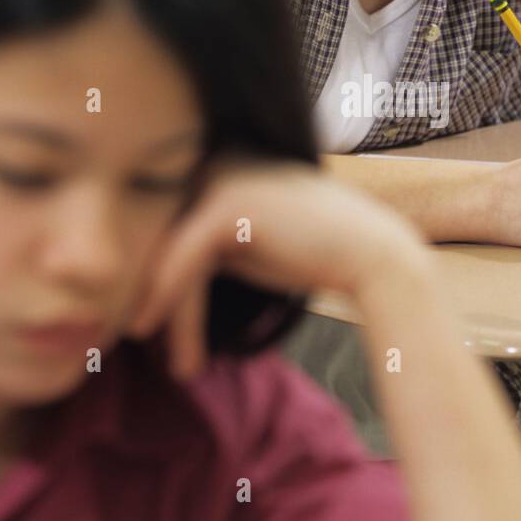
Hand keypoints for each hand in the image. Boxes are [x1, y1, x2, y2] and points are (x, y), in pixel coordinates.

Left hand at [127, 161, 424, 378]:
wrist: (373, 253)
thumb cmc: (317, 253)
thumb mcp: (250, 244)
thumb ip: (208, 245)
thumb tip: (153, 274)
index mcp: (221, 159)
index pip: (173, 222)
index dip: (159, 276)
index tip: (156, 324)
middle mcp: (216, 158)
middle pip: (167, 237)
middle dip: (157, 294)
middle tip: (147, 340)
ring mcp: (220, 176)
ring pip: (172, 252)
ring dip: (170, 310)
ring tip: (181, 362)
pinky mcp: (225, 203)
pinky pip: (183, 260)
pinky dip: (166, 298)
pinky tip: (152, 328)